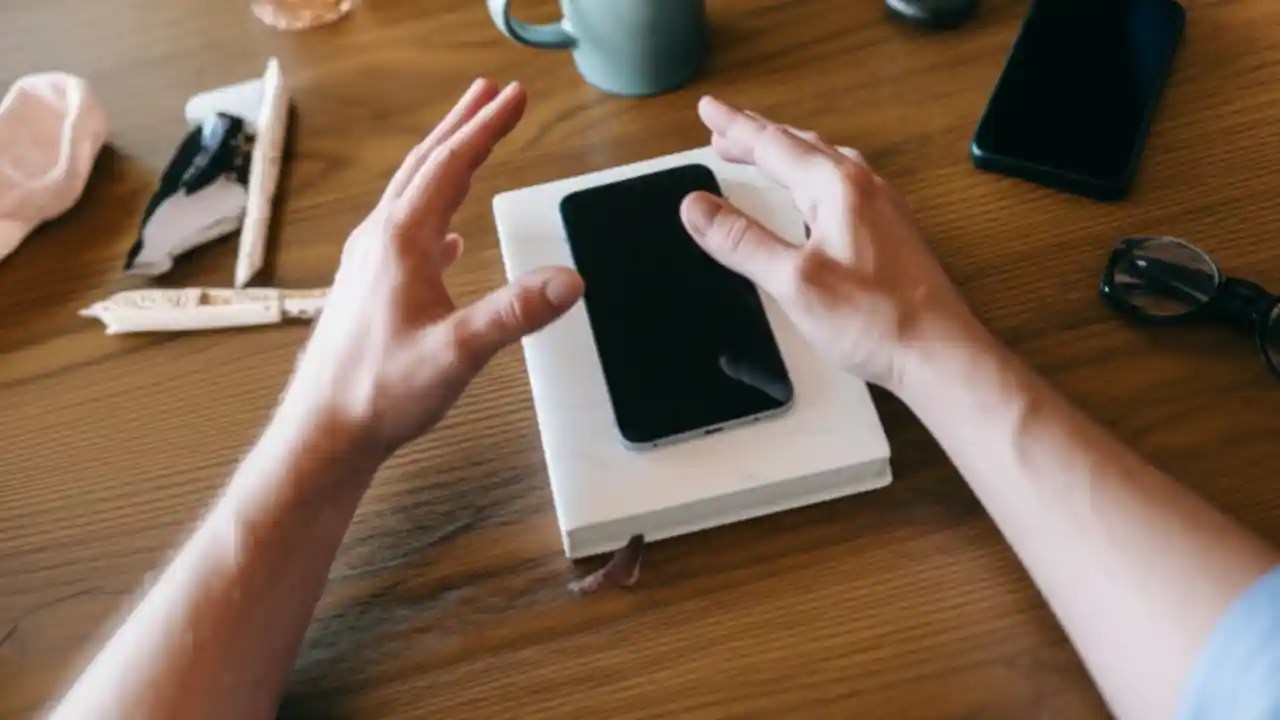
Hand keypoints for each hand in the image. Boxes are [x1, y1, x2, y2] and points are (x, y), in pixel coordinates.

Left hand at [280, 79, 582, 460]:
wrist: (325, 428)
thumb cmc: (379, 390)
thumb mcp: (457, 352)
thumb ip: (514, 313)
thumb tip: (569, 281)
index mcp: (401, 241)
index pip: (451, 166)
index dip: (487, 128)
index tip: (515, 97)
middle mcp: (380, 240)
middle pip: (425, 165)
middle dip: (462, 124)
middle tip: (491, 92)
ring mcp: (370, 261)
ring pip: (411, 193)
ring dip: (444, 159)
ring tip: (468, 139)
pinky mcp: (370, 287)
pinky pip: (405, 231)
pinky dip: (431, 212)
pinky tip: (447, 234)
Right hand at [679, 96, 979, 392]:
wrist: (937, 352)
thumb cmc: (874, 320)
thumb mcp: (792, 281)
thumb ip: (741, 241)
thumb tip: (696, 207)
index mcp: (837, 188)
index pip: (772, 145)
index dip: (734, 127)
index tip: (708, 109)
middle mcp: (863, 187)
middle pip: (799, 145)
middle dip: (756, 135)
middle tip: (721, 127)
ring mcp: (882, 207)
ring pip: (824, 160)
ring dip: (786, 151)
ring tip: (760, 151)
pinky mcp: (891, 230)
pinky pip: (843, 182)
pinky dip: (812, 174)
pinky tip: (812, 191)